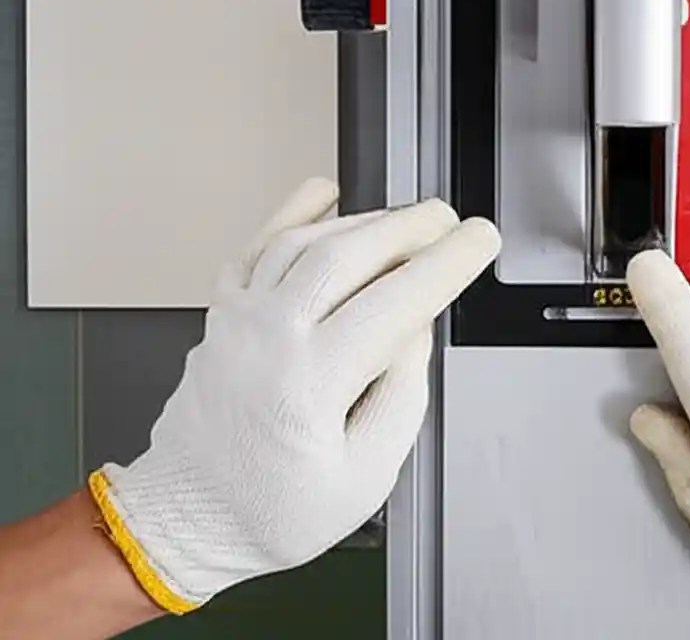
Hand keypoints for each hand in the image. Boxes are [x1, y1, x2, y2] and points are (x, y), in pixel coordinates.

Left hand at [87, 178, 499, 612]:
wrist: (187, 516)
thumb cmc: (272, 508)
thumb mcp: (365, 477)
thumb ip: (401, 397)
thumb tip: (416, 332)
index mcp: (312, 384)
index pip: (396, 301)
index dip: (447, 263)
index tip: (478, 242)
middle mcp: (270, 340)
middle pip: (349, 254)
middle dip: (411, 227)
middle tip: (450, 222)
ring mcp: (239, 321)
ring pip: (305, 241)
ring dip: (364, 221)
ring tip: (407, 220)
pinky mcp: (222, 316)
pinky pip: (256, 247)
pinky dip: (292, 214)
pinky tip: (323, 196)